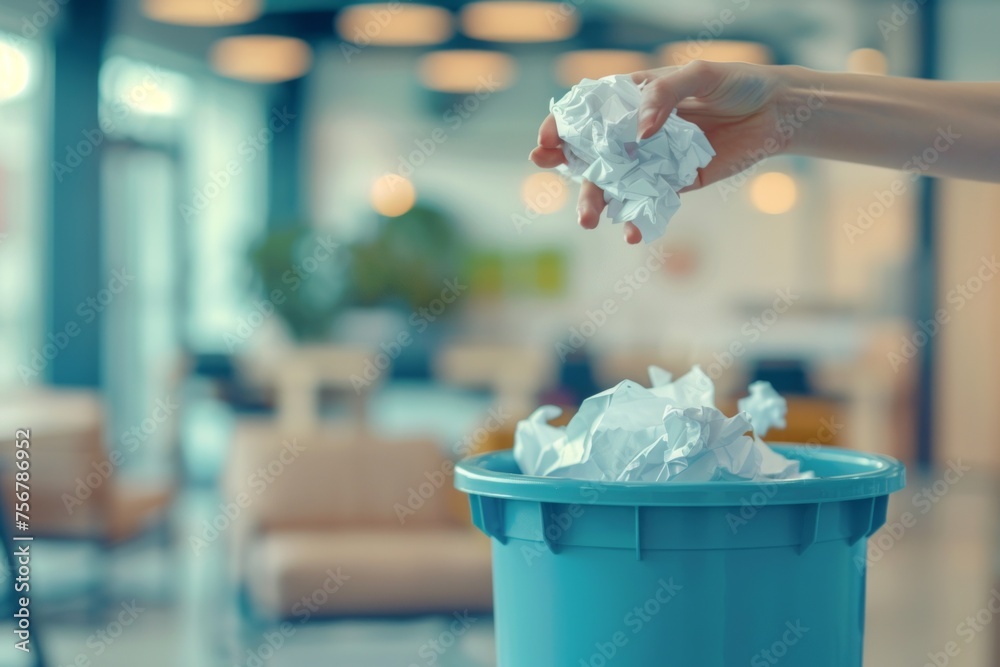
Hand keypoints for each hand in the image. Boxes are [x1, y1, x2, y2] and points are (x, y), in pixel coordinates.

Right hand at [529, 60, 788, 243]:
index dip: (561, 125)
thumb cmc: (736, 83)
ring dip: (595, 202)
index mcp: (632, 98)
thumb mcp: (700, 75)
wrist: (776, 113)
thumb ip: (664, 97)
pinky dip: (638, 221)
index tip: (548, 140)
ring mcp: (650, 160)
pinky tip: (634, 232)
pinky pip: (647, 205)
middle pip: (588, 152)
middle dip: (562, 163)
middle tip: (543, 169)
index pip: (586, 112)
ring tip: (588, 220)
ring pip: (612, 185)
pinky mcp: (672, 184)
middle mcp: (634, 132)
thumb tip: (639, 133)